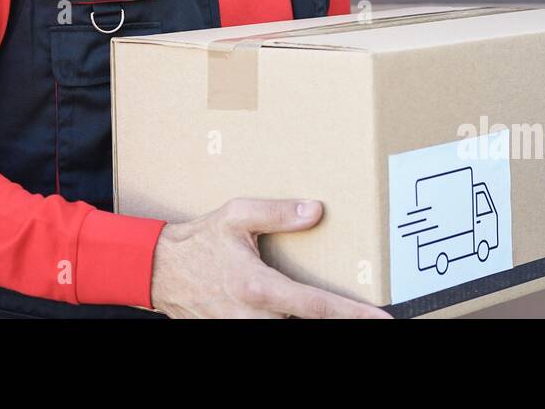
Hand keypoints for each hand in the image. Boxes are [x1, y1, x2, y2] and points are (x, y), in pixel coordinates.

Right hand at [149, 198, 393, 318]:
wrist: (160, 272)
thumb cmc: (199, 242)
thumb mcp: (236, 216)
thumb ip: (277, 213)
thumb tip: (316, 210)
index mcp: (258, 287)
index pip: (317, 307)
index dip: (353, 315)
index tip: (384, 320)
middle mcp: (254, 317)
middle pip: (309, 327)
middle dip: (339, 322)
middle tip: (371, 317)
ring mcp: (243, 330)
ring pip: (291, 332)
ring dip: (313, 322)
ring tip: (344, 313)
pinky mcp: (236, 334)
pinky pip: (272, 330)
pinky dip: (290, 322)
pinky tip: (304, 313)